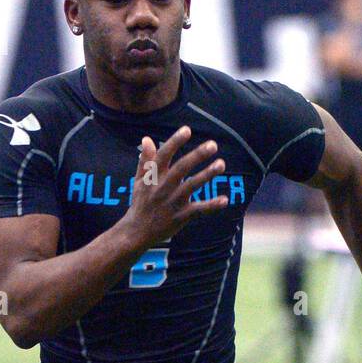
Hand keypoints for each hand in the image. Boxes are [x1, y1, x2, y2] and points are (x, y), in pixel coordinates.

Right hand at [124, 126, 227, 249]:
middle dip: (197, 155)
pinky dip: (211, 206)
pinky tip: (224, 200)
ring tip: (221, 164)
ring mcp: (172, 202)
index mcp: (153, 177)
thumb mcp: (139, 181)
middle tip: (213, 145)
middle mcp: (163, 187)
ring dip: (207, 174)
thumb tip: (146, 138)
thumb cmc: (140, 204)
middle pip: (181, 168)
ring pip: (192, 186)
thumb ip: (145, 160)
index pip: (164, 155)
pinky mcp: (180, 216)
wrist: (137, 232)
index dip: (175, 142)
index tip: (187, 130)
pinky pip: (198, 210)